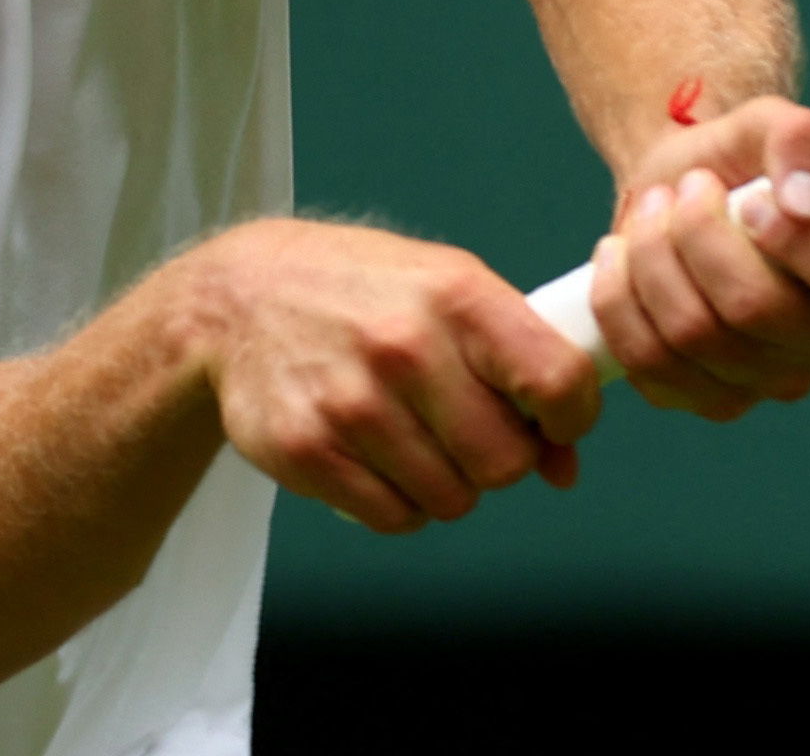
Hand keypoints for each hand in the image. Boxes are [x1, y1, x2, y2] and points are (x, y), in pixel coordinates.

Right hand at [185, 219, 600, 531]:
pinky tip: (376, 455)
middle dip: (500, 458)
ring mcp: (353, 404)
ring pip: (452, 499)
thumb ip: (518, 362)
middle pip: (506, 462)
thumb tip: (564, 464)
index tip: (555, 422)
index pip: (558, 380)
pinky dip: (397, 501)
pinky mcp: (308, 451)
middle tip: (468, 429)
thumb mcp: (449, 290)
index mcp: (458, 295)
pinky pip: (394, 519)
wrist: (239, 298)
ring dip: (445, 482)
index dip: (571, 417)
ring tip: (413, 434)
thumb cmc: (363, 291)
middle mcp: (407, 348)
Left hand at [587, 95, 809, 418]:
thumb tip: (805, 202)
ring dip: (651, 257)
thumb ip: (801, 139)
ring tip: (651, 212)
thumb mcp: (770, 123)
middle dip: (697, 234)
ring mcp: (778, 381)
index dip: (794, 242)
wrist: (679, 192)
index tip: (752, 197)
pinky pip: (650, 363)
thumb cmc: (739, 158)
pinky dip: (618, 299)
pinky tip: (622, 258)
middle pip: (756, 309)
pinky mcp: (713, 400)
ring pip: (694, 335)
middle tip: (684, 188)